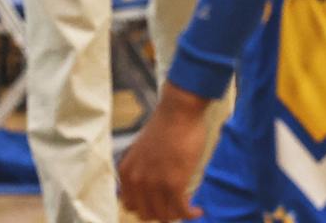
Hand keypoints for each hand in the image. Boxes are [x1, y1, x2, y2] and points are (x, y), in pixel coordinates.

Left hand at [117, 83, 208, 220]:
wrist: (177, 113)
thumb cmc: (164, 128)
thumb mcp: (141, 151)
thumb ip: (140, 170)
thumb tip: (148, 189)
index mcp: (127, 171)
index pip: (130, 206)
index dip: (147, 208)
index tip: (160, 205)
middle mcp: (137, 179)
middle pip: (147, 215)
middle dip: (162, 213)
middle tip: (175, 206)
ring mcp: (154, 182)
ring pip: (165, 216)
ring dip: (178, 214)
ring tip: (188, 208)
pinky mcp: (173, 183)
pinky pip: (181, 210)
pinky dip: (191, 214)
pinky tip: (198, 210)